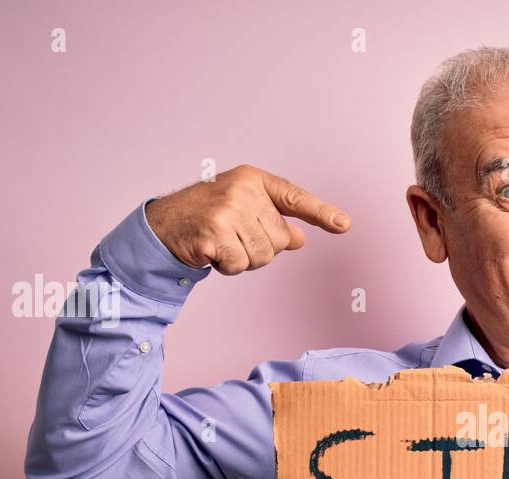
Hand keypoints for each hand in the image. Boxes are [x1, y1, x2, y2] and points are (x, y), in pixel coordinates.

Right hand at [144, 164, 350, 274]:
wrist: (164, 223)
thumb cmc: (208, 216)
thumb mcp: (244, 211)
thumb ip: (274, 222)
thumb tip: (299, 238)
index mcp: (255, 180)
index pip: (295, 199)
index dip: (322, 213)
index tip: (344, 225)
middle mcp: (244, 191)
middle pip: (280, 240)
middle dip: (260, 248)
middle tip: (233, 237)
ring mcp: (229, 210)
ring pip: (263, 256)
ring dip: (243, 260)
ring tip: (222, 243)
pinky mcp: (215, 232)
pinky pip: (240, 265)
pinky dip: (228, 267)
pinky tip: (212, 251)